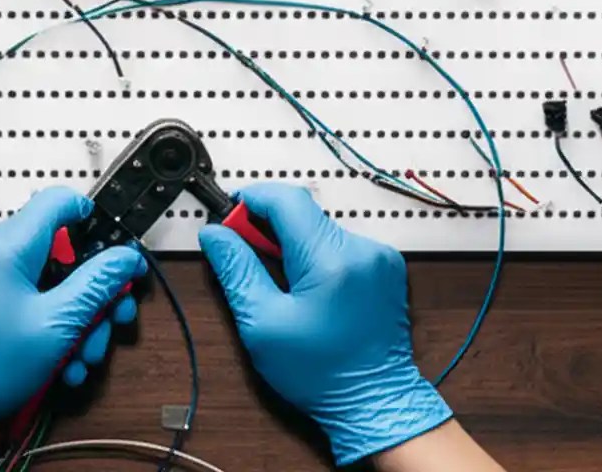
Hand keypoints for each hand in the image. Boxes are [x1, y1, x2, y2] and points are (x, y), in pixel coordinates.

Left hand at [0, 187, 146, 471]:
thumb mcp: (55, 325)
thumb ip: (97, 285)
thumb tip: (126, 258)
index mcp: (5, 245)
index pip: (60, 201)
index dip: (97, 221)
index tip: (116, 254)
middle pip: (61, 250)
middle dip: (92, 291)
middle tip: (111, 319)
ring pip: (47, 278)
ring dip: (74, 316)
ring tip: (82, 356)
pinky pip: (25, 293)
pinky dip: (47, 320)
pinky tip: (60, 360)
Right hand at [199, 183, 451, 465]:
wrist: (375, 401)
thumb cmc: (321, 373)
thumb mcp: (263, 324)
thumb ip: (236, 271)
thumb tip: (214, 234)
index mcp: (330, 260)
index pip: (286, 199)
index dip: (251, 199)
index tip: (230, 214)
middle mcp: (362, 249)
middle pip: (303, 212)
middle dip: (268, 227)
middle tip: (246, 255)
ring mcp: (379, 256)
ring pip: (320, 227)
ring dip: (293, 242)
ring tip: (280, 282)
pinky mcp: (386, 266)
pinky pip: (341, 243)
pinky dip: (317, 254)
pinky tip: (308, 287)